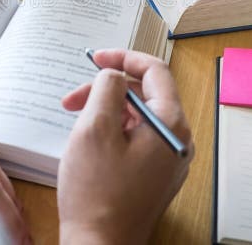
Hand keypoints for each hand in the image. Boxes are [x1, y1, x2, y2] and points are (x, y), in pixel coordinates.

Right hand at [57, 49, 193, 244]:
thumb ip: (106, 89)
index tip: (97, 58)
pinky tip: (89, 141)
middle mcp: (177, 141)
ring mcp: (168, 160)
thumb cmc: (96, 194)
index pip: (155, 71)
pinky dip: (113, 130)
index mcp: (171, 125)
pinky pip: (137, 139)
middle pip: (145, 94)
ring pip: (139, 117)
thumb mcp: (94, 128)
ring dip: (107, 110)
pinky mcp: (155, 174)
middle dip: (107, 89)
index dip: (124, 58)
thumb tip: (113, 75)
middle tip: (73, 98)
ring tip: (76, 122)